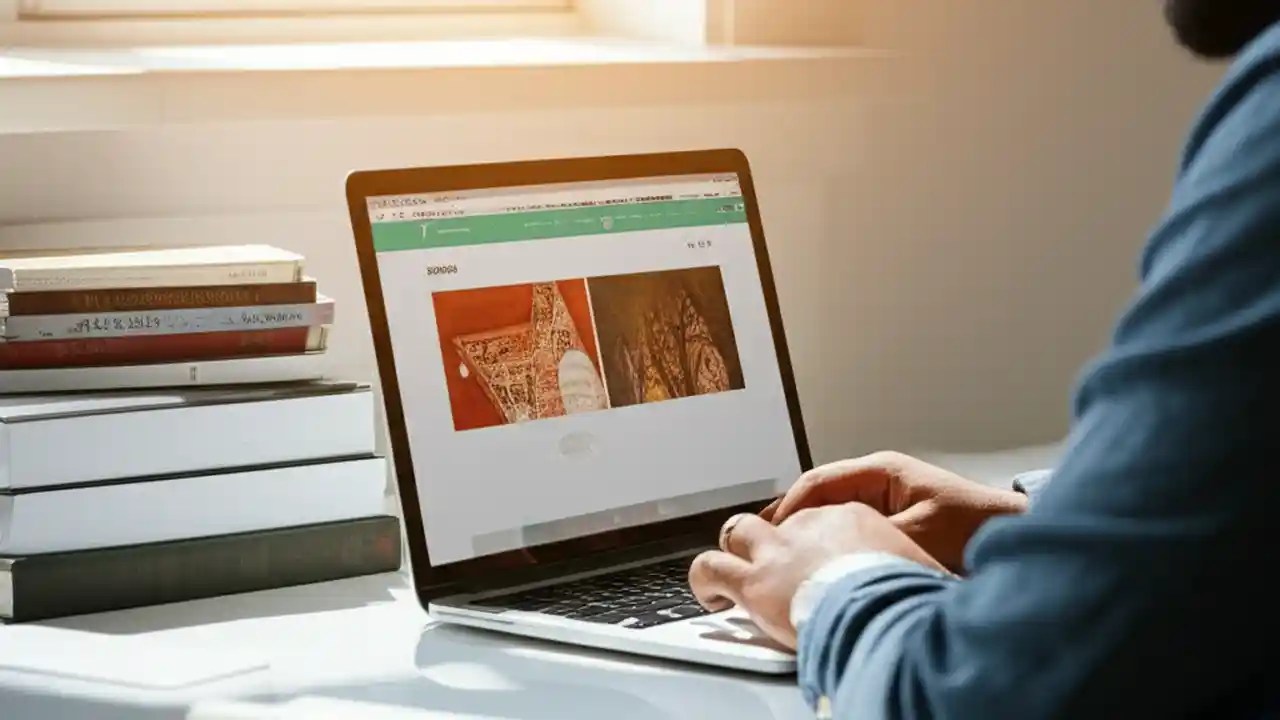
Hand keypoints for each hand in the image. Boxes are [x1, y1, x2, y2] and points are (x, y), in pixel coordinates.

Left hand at [688, 503, 946, 649]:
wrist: (889, 605)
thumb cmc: (909, 591)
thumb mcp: (920, 572)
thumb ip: (902, 572)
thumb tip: (912, 589)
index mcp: (854, 517)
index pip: (822, 516)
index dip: (811, 536)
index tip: (810, 553)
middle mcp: (812, 524)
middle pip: (779, 519)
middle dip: (769, 534)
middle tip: (765, 556)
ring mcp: (778, 548)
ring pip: (738, 532)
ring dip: (732, 548)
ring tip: (726, 570)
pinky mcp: (754, 578)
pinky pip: (713, 568)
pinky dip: (705, 577)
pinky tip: (709, 594)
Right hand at [762, 452, 1028, 572]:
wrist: (1016, 535)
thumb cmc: (976, 528)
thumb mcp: (916, 534)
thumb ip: (870, 540)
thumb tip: (829, 551)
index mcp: (881, 471)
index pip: (817, 483)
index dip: (789, 509)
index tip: (771, 534)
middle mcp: (879, 480)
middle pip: (819, 495)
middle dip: (791, 520)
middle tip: (764, 544)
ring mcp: (886, 499)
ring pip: (832, 512)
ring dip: (810, 531)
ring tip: (785, 555)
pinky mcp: (894, 520)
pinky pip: (850, 526)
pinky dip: (831, 541)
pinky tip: (821, 562)